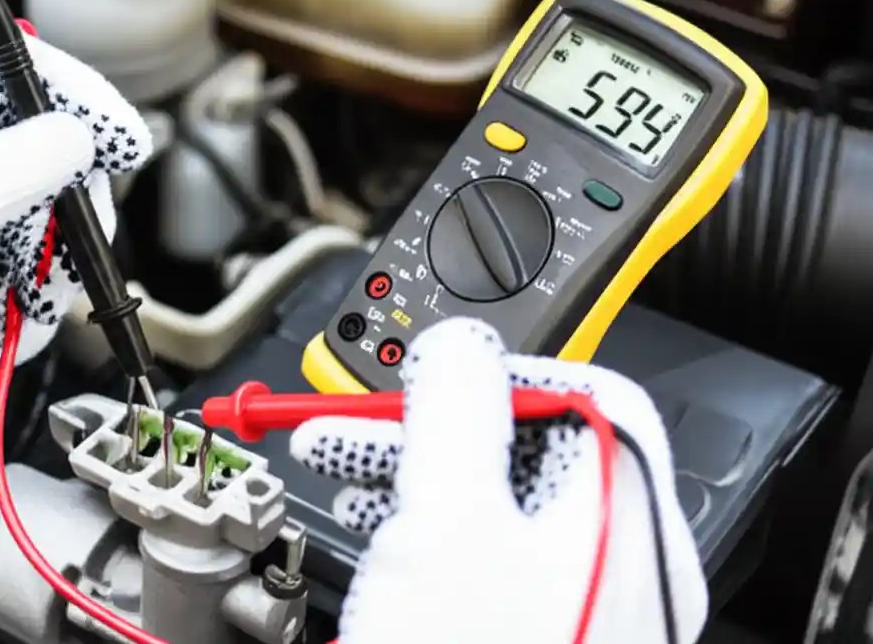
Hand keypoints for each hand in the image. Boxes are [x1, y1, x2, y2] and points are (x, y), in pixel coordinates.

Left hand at [0, 29, 150, 563]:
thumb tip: (70, 135)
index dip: (67, 92)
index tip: (116, 143)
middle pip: (38, 149)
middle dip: (66, 208)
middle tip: (54, 260)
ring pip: (41, 220)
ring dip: (49, 274)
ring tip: (12, 316)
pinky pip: (25, 278)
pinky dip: (27, 313)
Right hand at [290, 319, 706, 643]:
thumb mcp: (449, 521)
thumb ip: (456, 411)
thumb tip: (456, 345)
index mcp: (619, 518)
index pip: (588, 394)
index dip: (500, 369)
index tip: (428, 376)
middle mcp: (604, 563)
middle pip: (525, 446)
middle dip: (428, 422)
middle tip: (357, 424)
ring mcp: (560, 609)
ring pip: (489, 504)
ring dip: (410, 473)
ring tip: (340, 476)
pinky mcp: (512, 641)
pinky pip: (471, 562)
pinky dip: (415, 534)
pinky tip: (368, 543)